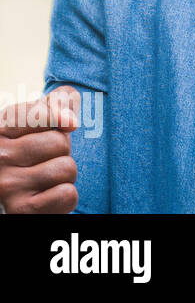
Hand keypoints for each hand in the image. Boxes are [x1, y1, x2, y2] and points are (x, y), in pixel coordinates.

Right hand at [0, 86, 79, 213]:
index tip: (68, 122)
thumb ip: (57, 103)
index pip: (39, 113)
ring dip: (65, 175)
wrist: (17, 194)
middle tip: (46, 158)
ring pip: (66, 169)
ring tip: (46, 177)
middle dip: (63, 151)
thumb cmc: (33, 149)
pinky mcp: (21, 210)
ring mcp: (7, 185)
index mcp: (0, 130)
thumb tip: (69, 119)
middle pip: (59, 142)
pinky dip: (65, 196)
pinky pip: (67, 195)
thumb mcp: (38, 120)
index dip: (59, 117)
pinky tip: (47, 195)